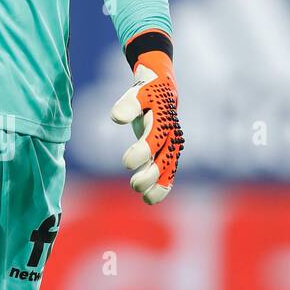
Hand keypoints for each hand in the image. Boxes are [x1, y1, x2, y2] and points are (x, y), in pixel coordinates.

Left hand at [110, 49, 183, 204]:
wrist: (163, 90)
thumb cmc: (145, 93)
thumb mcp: (137, 94)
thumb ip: (128, 105)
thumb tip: (118, 118)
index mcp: (163, 120)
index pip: (155, 138)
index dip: (142, 151)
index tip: (127, 163)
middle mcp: (170, 135)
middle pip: (165, 158)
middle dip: (151, 174)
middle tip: (134, 185)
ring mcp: (171, 145)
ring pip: (168, 169)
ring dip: (158, 184)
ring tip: (144, 197)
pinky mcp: (168, 152)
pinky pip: (168, 172)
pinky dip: (162, 186)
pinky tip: (149, 199)